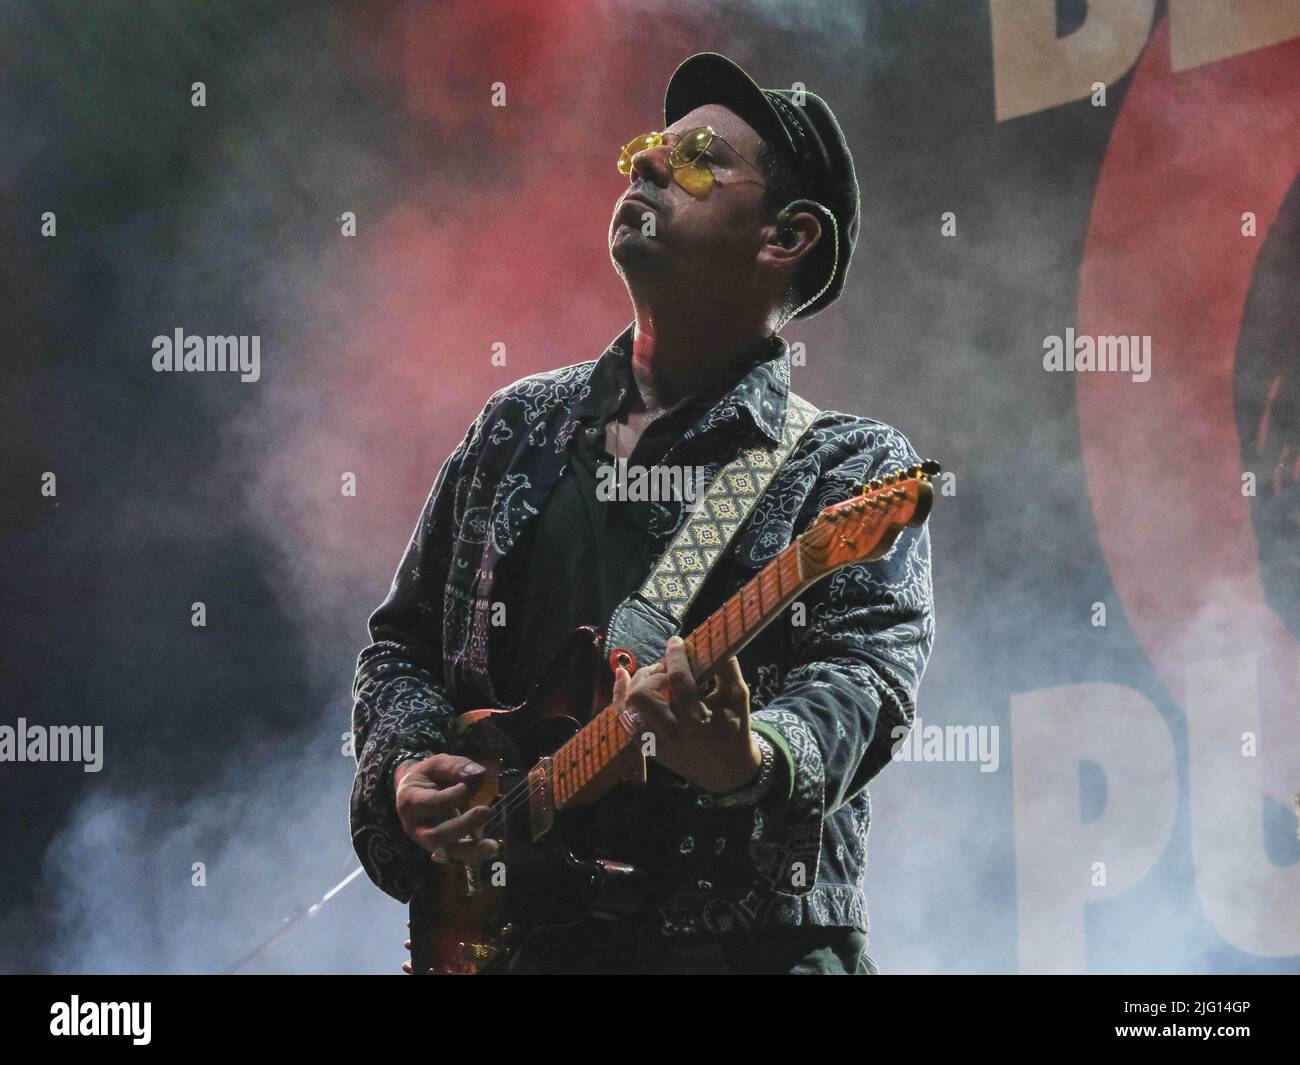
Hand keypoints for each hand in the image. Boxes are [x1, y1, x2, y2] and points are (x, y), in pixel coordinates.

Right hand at [394, 754, 499, 862]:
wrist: (414, 792)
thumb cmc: (428, 776)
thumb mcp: (437, 763)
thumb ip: (456, 766)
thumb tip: (478, 773)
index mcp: (410, 801)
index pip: (430, 803)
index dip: (451, 796)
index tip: (466, 786)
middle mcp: (415, 826)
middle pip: (436, 835)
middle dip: (463, 825)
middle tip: (486, 811)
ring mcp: (427, 841)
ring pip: (447, 852)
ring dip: (471, 850)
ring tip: (493, 846)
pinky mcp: (441, 848)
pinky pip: (457, 856)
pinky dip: (474, 854)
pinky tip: (491, 849)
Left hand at [616, 635, 760, 793]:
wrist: (726, 771)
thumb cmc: (734, 729)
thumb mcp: (738, 698)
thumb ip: (727, 668)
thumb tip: (714, 639)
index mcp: (697, 719)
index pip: (678, 680)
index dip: (674, 655)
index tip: (675, 641)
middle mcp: (672, 732)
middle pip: (643, 695)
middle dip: (653, 674)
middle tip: (667, 669)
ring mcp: (656, 742)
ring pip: (629, 706)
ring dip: (638, 683)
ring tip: (655, 675)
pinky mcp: (647, 747)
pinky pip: (624, 719)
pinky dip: (620, 696)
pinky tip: (622, 676)